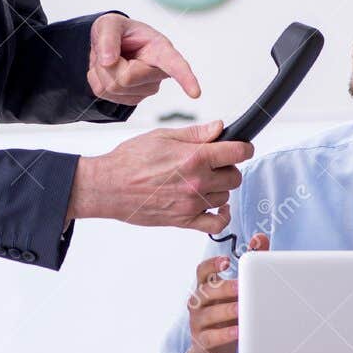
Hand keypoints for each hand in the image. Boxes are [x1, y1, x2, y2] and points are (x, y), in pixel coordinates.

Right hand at [65, 120, 251, 231]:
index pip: (238, 152)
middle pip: (234, 175)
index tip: (241, 147)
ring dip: (219, 188)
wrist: (108, 186)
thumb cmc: (129, 160)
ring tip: (202, 181)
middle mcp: (197, 182)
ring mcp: (192, 204)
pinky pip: (216, 224)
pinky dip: (222, 216)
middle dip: (228, 167)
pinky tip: (218, 207)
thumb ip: (195, 134)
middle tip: (213, 163)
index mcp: (194, 157)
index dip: (243, 147)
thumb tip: (219, 128)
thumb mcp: (163, 136)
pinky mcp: (184, 220)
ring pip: (225, 196)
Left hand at [87, 13, 200, 105]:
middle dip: (107, 64)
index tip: (195, 93)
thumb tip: (109, 61)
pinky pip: (104, 95)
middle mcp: (158, 72)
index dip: (186, 78)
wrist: (109, 46)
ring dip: (101, 72)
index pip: (175, 64)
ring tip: (112, 59)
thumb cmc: (117, 32)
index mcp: (160, 49)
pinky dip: (98, 80)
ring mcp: (146, 88)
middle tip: (110, 51)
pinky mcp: (133, 99)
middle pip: (125, 78)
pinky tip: (109, 71)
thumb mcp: (109, 24)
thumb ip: (108, 37)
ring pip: (113, 88)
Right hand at [179, 232, 269, 352]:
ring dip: (226, 310)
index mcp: (205, 287)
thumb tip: (260, 238)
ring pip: (208, 313)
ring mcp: (198, 322)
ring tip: (242, 309)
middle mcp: (198, 302)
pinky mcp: (202, 341)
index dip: (213, 265)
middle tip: (241, 285)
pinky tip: (239, 331)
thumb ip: (248, 263)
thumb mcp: (235, 291)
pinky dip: (225, 334)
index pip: (202, 271)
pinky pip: (211, 336)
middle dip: (224, 288)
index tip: (226, 261)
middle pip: (205, 290)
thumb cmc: (226, 316)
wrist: (212, 352)